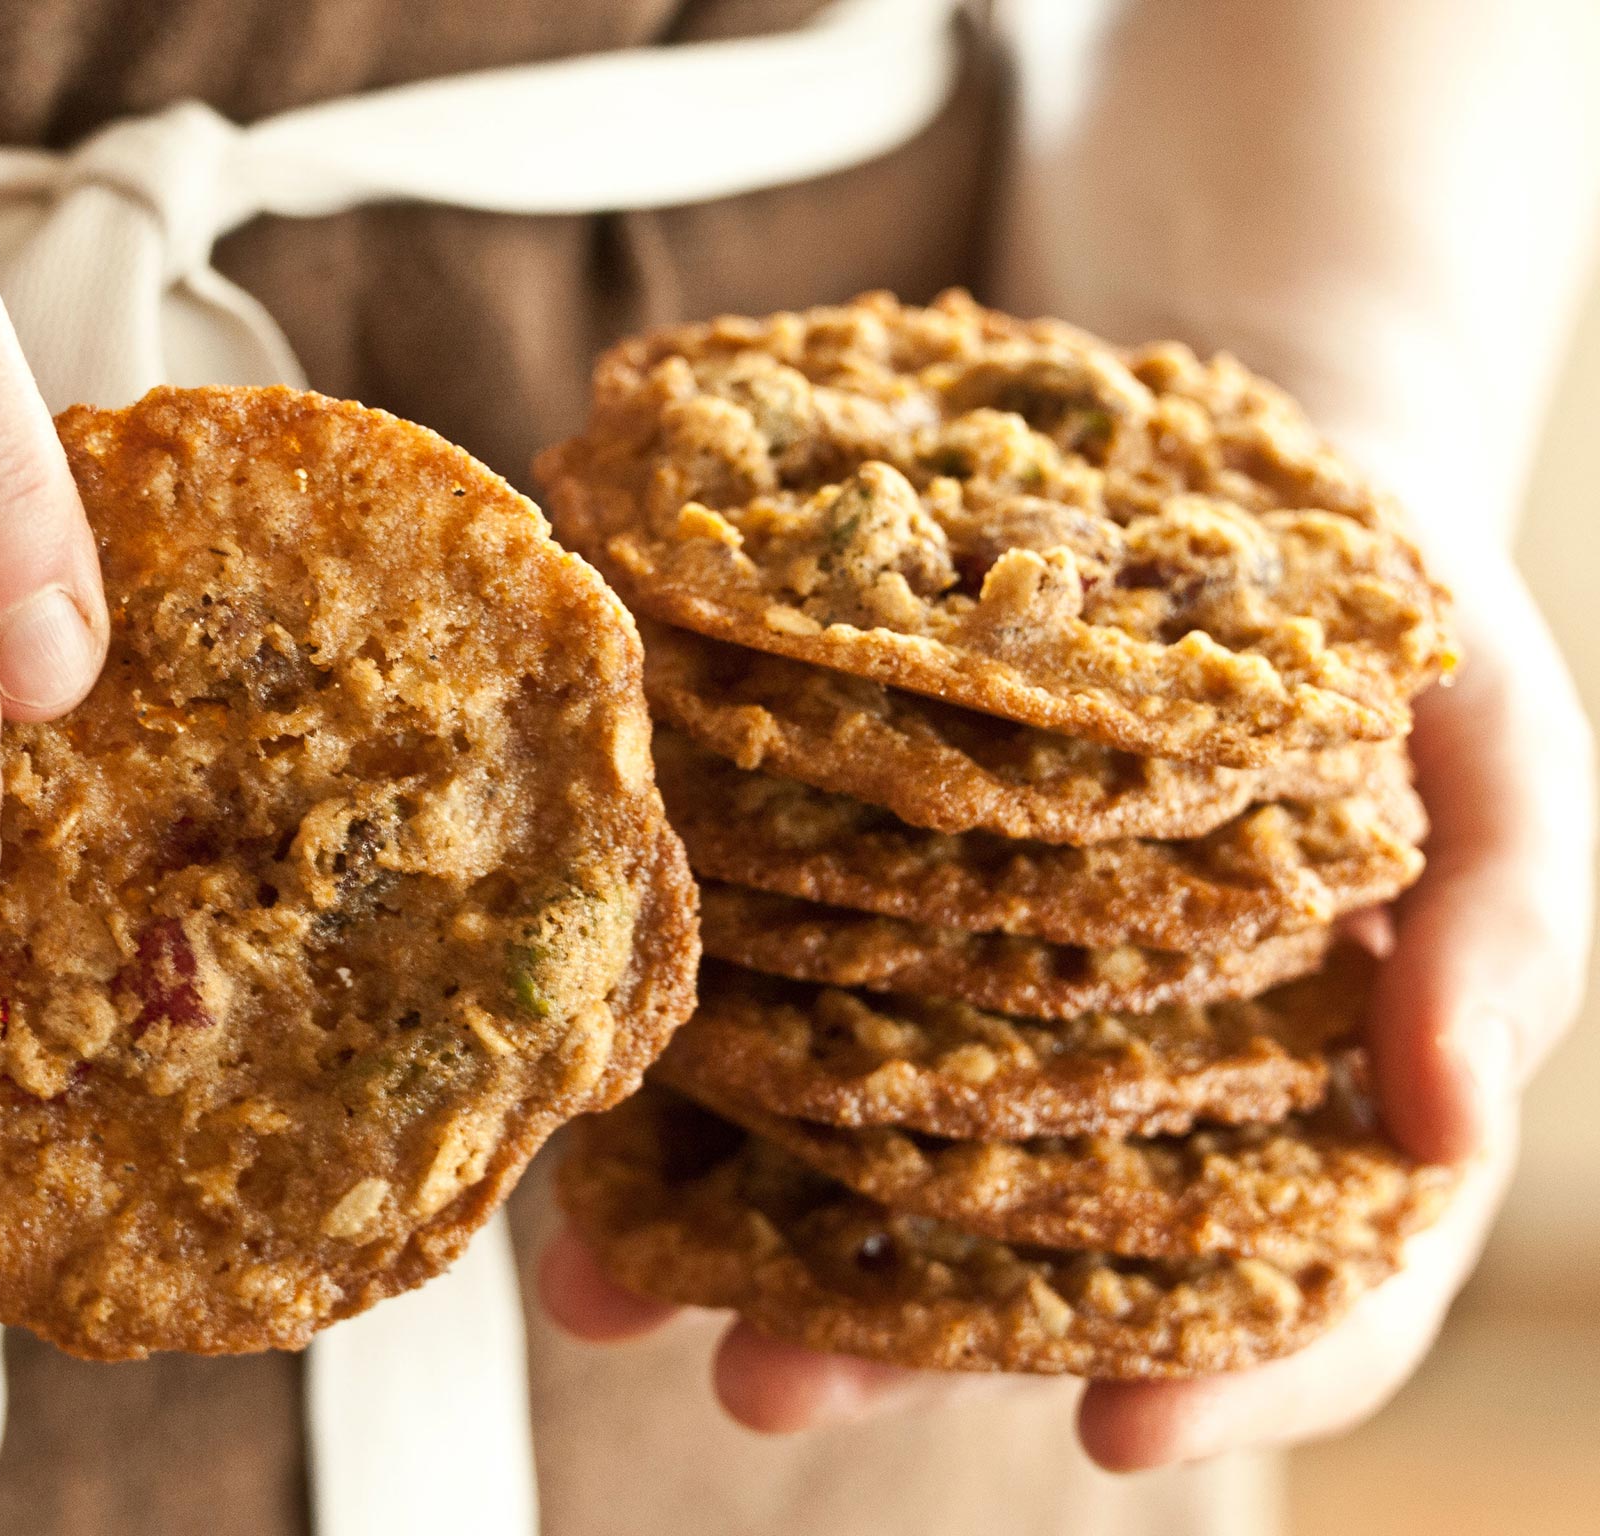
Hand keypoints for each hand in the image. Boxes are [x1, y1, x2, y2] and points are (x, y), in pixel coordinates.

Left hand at [543, 546, 1592, 1466]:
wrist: (1222, 466)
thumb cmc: (1381, 629)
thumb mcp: (1500, 756)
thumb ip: (1502, 935)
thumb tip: (1445, 1125)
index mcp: (1291, 1092)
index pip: (1286, 1286)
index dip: (1227, 1381)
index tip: (1119, 1438)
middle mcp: (1104, 1078)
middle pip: (1005, 1255)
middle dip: (875, 1338)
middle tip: (762, 1388)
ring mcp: (955, 992)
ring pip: (839, 1156)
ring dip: (710, 1235)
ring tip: (597, 1294)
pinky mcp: (836, 890)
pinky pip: (752, 990)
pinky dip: (663, 1052)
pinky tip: (577, 1096)